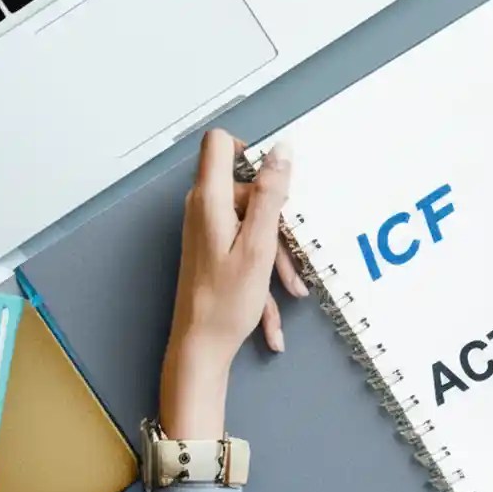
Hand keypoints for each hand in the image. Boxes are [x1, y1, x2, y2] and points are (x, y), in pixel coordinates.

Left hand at [159, 130, 307, 437]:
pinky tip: (273, 315)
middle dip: (277, 221)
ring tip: (292, 289)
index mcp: (210, 199)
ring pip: (251, 223)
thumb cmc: (226, 301)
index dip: (250, 149)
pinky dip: (262, 274)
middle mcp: (202, 208)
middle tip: (293, 257)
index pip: (219, 142)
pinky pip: (244, 248)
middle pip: (247, 190)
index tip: (274, 178)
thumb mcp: (260, 244)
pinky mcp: (211, 250)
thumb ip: (271, 194)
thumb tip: (281, 150)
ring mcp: (206, 229)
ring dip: (275, 254)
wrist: (199, 348)